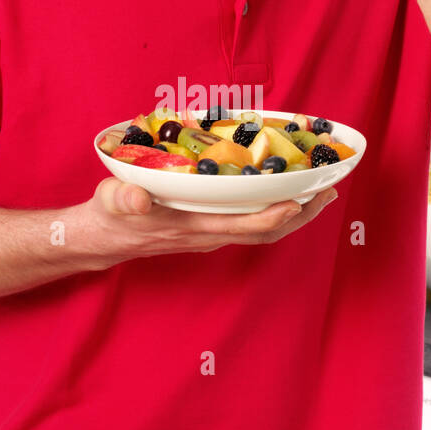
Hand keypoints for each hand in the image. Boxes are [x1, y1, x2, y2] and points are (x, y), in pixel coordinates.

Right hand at [78, 177, 339, 269]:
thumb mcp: (111, 201)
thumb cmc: (109, 215)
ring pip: (261, 230)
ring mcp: (210, 234)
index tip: (299, 201)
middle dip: (300, 215)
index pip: (242, 226)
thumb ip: (125, 198)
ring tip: (320, 192)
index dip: (273, 216)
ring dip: (294, 214)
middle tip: (329, 191)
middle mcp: (208, 235)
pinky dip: (273, 210)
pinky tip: (283, 191)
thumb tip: (140, 198)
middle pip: (265, 232)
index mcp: (191, 227)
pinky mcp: (208, 228)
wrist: (102, 238)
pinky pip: (250, 223)